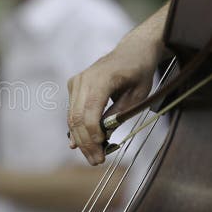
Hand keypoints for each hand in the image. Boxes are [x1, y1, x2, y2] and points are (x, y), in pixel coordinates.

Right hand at [67, 3, 168, 164]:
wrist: (133, 50)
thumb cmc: (139, 71)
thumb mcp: (138, 94)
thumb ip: (119, 114)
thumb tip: (104, 135)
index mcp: (101, 78)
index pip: (90, 112)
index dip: (92, 135)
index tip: (101, 152)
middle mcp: (84, 79)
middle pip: (77, 117)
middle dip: (86, 143)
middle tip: (96, 161)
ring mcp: (76, 82)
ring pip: (72, 117)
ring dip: (80, 139)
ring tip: (91, 157)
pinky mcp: (74, 86)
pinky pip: (73, 112)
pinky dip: (77, 128)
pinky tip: (79, 145)